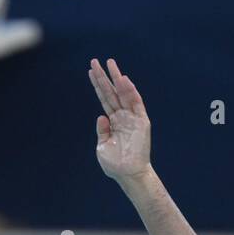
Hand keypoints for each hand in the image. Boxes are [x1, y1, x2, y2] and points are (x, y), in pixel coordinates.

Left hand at [89, 58, 152, 183]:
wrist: (128, 174)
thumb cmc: (115, 163)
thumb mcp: (102, 146)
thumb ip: (102, 131)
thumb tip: (101, 116)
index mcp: (113, 122)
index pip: (104, 99)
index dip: (98, 85)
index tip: (91, 71)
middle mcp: (122, 117)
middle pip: (112, 92)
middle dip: (105, 77)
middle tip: (97, 60)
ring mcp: (132, 118)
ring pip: (124, 93)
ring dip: (117, 79)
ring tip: (110, 64)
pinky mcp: (142, 121)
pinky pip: (136, 103)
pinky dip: (131, 91)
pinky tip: (124, 80)